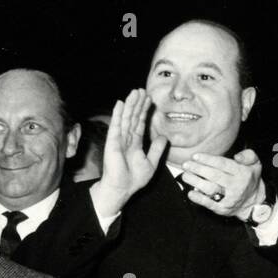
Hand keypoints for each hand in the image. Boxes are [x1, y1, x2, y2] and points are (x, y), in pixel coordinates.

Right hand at [91, 89, 167, 219]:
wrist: (122, 188)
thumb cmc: (134, 179)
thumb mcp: (151, 162)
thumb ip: (157, 149)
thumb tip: (163, 136)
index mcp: (135, 143)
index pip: (140, 123)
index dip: (145, 111)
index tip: (149, 99)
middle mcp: (126, 139)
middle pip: (133, 117)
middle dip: (138, 103)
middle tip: (142, 90)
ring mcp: (119, 139)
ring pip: (126, 118)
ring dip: (130, 104)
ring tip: (135, 91)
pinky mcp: (113, 142)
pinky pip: (116, 125)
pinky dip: (118, 114)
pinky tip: (120, 103)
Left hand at [181, 148, 262, 217]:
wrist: (253, 202)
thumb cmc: (249, 179)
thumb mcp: (255, 164)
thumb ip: (249, 155)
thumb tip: (237, 157)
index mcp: (242, 173)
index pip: (223, 164)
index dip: (208, 160)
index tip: (195, 156)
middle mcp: (236, 186)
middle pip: (214, 176)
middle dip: (198, 169)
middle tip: (186, 164)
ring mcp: (229, 199)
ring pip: (210, 189)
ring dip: (196, 182)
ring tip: (185, 176)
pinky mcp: (223, 209)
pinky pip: (210, 204)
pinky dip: (199, 199)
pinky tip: (190, 193)